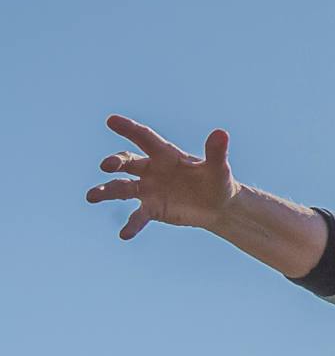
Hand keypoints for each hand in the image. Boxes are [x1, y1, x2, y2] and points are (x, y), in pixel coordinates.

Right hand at [85, 115, 239, 238]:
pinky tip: (125, 234)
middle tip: (106, 165)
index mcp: (166, 154)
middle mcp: (151, 169)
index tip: (111, 120)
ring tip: (92, 196)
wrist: (218, 206)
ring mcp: (149, 189)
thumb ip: (216, 152)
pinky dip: (132, 224)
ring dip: (106, 191)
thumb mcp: (218, 168)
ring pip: (122, 188)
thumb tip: (221, 133)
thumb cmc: (217, 181)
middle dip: (115, 162)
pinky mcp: (152, 209)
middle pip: (127, 162)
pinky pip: (138, 216)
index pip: (144, 138)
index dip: (128, 128)